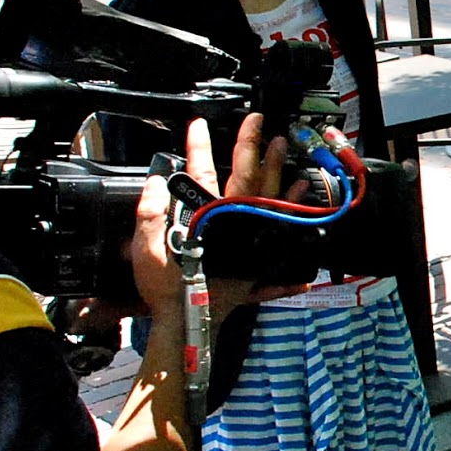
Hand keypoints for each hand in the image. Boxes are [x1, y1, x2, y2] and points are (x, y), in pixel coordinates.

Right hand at [129, 115, 288, 321]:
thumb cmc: (167, 290)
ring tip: (286, 155)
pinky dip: (294, 221)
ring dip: (280, 178)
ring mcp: (252, 243)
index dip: (201, 147)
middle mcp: (237, 225)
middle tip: (263, 126)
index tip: (201, 123)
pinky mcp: (259, 262)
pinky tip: (303, 203)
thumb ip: (150, 214)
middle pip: (250, 180)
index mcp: (209, 219)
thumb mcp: (147, 251)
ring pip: (272, 203)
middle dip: (254, 149)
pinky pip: (283, 240)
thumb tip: (156, 182)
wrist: (187, 326)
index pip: (204, 174)